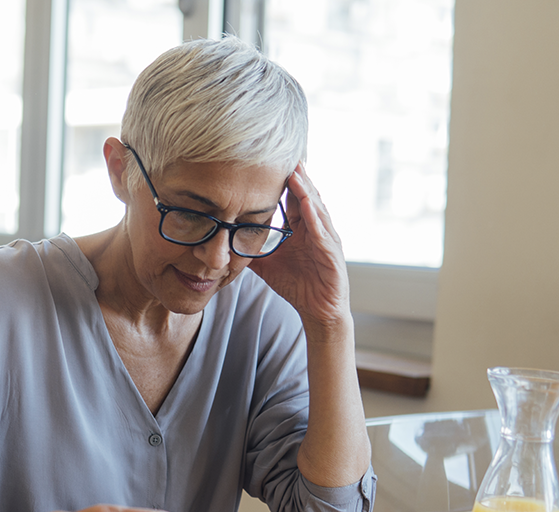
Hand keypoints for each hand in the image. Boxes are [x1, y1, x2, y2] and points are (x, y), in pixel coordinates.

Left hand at [249, 163, 351, 334]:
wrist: (318, 312)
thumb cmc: (298, 286)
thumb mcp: (267, 265)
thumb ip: (250, 252)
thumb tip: (225, 243)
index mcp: (301, 230)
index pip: (292, 199)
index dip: (284, 181)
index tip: (271, 161)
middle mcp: (315, 229)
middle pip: (305, 196)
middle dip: (297, 176)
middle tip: (286, 153)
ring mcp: (326, 239)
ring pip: (316, 208)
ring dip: (306, 189)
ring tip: (297, 170)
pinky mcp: (332, 253)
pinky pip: (322, 231)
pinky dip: (315, 217)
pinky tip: (307, 204)